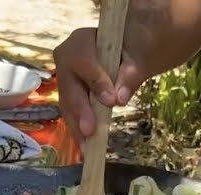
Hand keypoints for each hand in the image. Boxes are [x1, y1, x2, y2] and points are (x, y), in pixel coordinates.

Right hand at [53, 28, 146, 143]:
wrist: (125, 52)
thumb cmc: (130, 51)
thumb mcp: (136, 58)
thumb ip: (130, 74)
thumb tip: (120, 97)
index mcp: (81, 41)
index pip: (85, 62)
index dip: (97, 82)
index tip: (111, 101)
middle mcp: (66, 58)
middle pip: (70, 87)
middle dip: (80, 111)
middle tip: (90, 132)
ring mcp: (64, 77)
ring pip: (67, 103)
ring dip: (77, 125)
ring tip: (87, 147)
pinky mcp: (68, 94)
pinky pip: (71, 112)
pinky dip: (79, 128)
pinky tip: (86, 145)